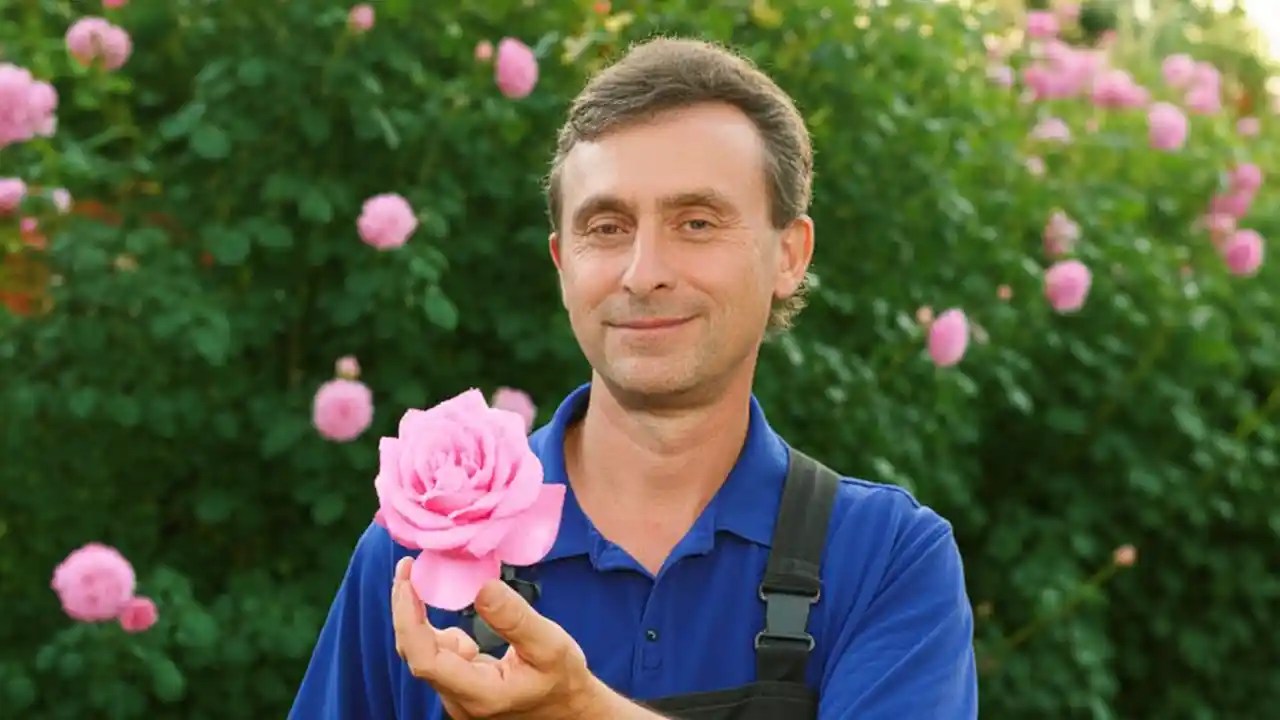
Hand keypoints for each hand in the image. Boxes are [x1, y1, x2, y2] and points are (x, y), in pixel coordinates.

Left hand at [391, 557, 618, 719]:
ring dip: (421, 618)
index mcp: (479, 694)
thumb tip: (481, 588)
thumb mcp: (550, 644)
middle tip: (407, 568)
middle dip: (407, 609)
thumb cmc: (562, 679)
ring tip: (428, 583)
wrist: (568, 710)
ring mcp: (456, 697)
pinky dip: (438, 631)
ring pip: (424, 654)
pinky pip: (437, 656)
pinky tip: (461, 623)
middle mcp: (458, 701)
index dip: (408, 618)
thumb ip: (515, 619)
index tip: (407, 579)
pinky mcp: (459, 688)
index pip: (425, 659)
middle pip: (416, 654)